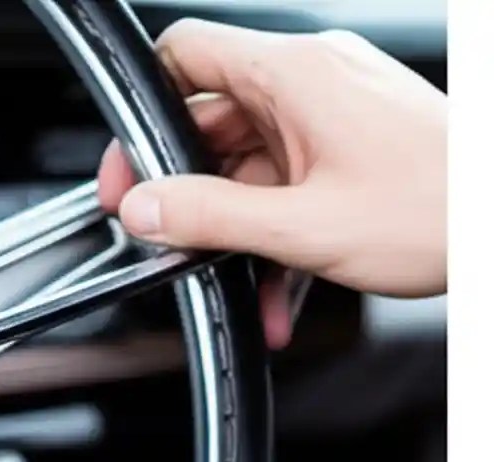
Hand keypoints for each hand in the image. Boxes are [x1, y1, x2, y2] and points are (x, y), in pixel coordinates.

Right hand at [97, 19, 446, 347]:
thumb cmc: (446, 212)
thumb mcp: (305, 227)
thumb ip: (209, 217)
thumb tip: (144, 210)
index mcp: (295, 75)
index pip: (184, 54)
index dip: (142, 110)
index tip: (130, 171)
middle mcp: (314, 81)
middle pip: (211, 120)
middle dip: (186, 187)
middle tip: (166, 237)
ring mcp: (338, 112)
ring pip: (251, 162)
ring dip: (234, 225)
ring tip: (230, 278)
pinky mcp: (357, 145)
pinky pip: (290, 181)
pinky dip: (274, 231)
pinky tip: (278, 291)